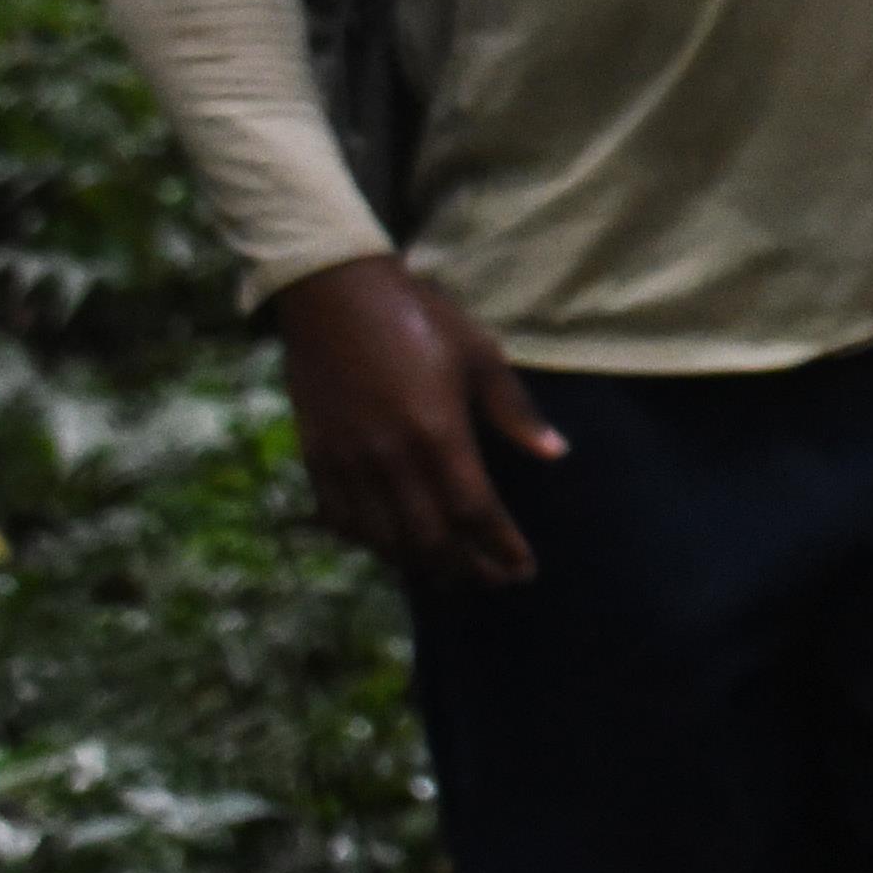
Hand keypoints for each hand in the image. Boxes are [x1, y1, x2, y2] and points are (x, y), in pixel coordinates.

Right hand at [274, 255, 563, 589]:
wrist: (335, 291)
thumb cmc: (418, 317)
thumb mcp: (479, 354)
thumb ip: (515, 411)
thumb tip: (555, 453)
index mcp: (437, 431)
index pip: (474, 512)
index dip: (500, 548)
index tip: (523, 570)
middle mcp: (391, 456)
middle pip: (430, 539)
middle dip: (466, 569)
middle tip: (492, 581)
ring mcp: (348, 460)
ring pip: (384, 539)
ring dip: (420, 566)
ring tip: (449, 575)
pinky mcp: (317, 456)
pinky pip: (341, 519)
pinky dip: (369, 543)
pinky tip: (391, 547)